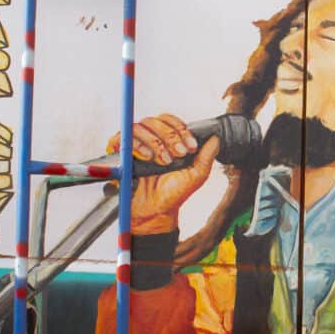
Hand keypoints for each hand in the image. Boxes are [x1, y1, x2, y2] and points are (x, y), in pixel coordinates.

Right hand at [107, 113, 217, 233]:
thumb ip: (206, 156)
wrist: (155, 212)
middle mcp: (149, 139)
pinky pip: (123, 138)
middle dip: (169, 136)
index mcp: (166, 140)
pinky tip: (146, 158)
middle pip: (155, 121)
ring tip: (162, 161)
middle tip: (178, 155)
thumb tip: (215, 138)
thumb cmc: (173, 194)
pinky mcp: (119, 153)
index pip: (170, 121)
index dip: (181, 129)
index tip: (191, 147)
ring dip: (154, 142)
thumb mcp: (196, 175)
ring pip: (140, 127)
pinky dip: (136, 145)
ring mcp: (133, 145)